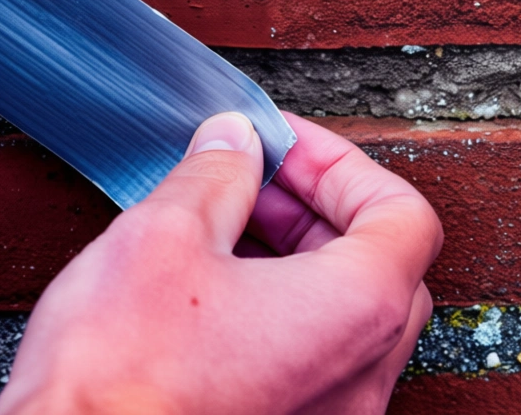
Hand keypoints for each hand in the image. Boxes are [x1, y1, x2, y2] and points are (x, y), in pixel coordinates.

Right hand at [0, 111, 442, 413]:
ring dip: (293, 256)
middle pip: (379, 264)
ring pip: (343, 316)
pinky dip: (277, 308)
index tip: (279, 145)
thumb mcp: (163, 237)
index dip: (339, 163)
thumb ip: (216, 174)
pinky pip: (310, 359)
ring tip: (219, 225)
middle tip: (249, 178)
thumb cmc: (119, 377)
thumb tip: (235, 142)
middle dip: (313, 206)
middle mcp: (361, 377)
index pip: (401, 214)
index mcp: (354, 314)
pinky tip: (208, 288)